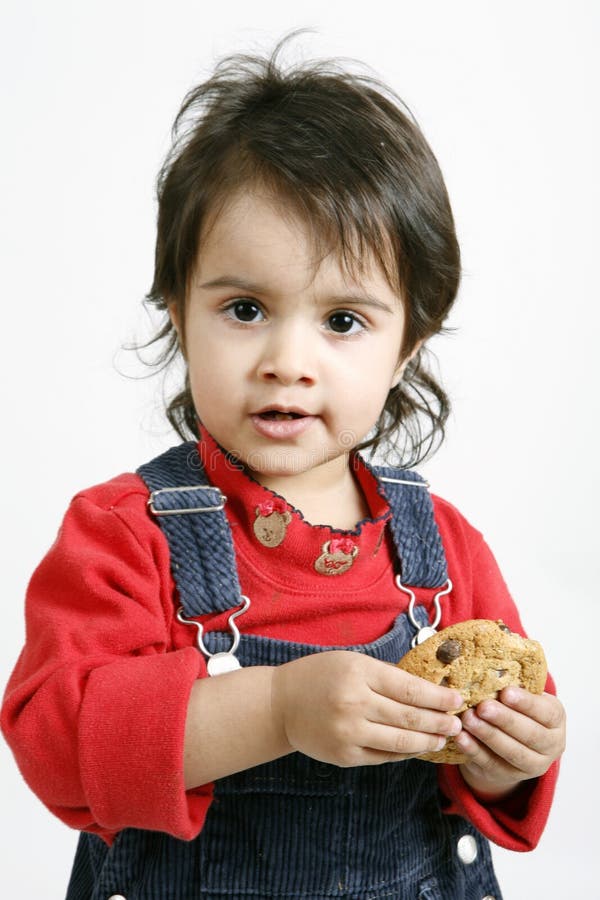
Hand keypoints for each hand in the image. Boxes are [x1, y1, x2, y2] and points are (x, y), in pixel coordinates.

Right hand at [271, 650, 463, 766]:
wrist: (281, 704)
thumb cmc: (320, 676)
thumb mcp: (352, 662)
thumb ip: (386, 675)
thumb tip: (429, 689)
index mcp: (359, 673)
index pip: (410, 688)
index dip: (438, 697)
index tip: (457, 700)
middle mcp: (354, 703)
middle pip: (409, 717)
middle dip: (439, 721)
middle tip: (458, 723)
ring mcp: (349, 733)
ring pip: (400, 742)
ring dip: (428, 741)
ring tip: (444, 738)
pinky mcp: (345, 756)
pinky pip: (384, 756)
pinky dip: (405, 753)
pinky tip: (418, 747)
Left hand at [454, 687, 565, 799]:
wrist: (514, 741)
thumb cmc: (517, 708)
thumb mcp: (523, 697)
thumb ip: (513, 688)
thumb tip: (491, 670)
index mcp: (556, 721)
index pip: (546, 713)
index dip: (526, 703)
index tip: (506, 692)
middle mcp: (551, 746)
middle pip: (529, 734)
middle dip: (504, 720)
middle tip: (482, 707)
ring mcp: (532, 766)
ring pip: (511, 752)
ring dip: (487, 735)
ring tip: (467, 719)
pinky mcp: (508, 775)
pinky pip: (491, 764)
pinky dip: (474, 750)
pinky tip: (461, 738)